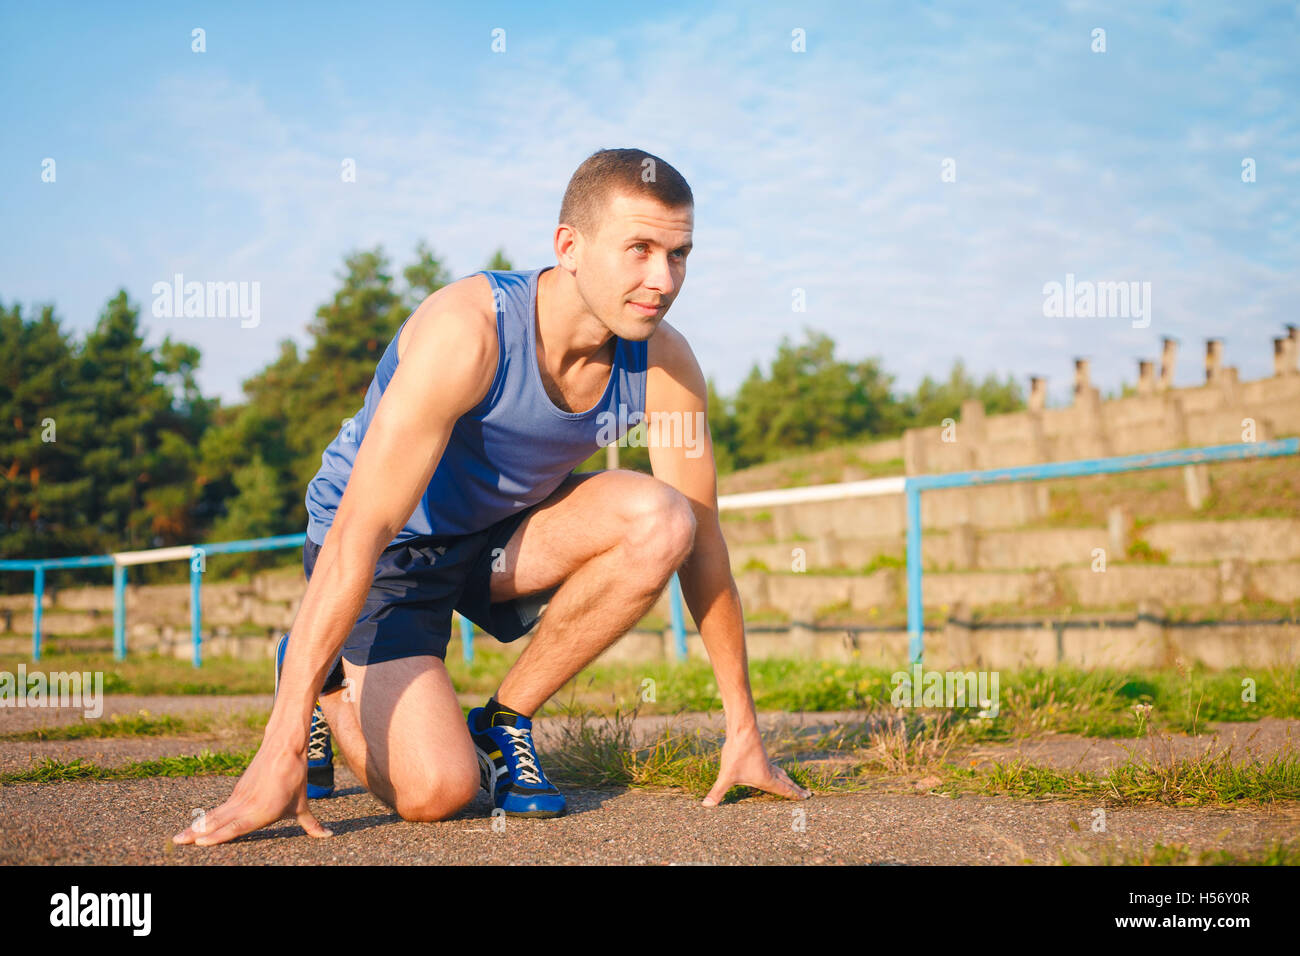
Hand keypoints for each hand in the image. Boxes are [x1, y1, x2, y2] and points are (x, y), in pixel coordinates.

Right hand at [172, 738, 332, 846]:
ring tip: (177, 838)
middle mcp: (247, 805)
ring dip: (195, 826)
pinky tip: (194, 825)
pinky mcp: (237, 791)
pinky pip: (218, 808)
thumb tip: (328, 836)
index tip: (200, 841)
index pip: (236, 827)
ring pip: (214, 815)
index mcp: (262, 811)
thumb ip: (311, 824)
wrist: (285, 747)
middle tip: (177, 842)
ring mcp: (239, 797)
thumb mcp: (302, 804)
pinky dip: (204, 817)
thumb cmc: (294, 778)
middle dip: (197, 833)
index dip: (218, 835)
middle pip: (217, 822)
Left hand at [702, 725, 810, 806]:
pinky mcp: (759, 753)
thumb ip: (717, 792)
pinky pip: (772, 765)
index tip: (806, 797)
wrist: (741, 729)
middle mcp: (769, 770)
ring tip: (792, 783)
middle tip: (807, 794)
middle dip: (796, 789)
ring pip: (780, 772)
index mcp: (766, 778)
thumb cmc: (737, 753)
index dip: (794, 795)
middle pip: (786, 782)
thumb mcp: (726, 775)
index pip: (783, 790)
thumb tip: (706, 805)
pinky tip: (772, 769)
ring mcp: (765, 761)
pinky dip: (778, 770)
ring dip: (787, 780)